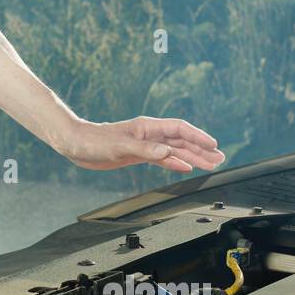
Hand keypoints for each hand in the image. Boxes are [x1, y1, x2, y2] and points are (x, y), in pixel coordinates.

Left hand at [57, 116, 225, 174]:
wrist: (74, 144)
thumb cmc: (93, 141)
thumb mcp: (119, 147)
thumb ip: (145, 150)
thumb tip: (168, 153)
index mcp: (146, 127)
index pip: (179, 129)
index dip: (198, 137)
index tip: (214, 146)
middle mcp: (148, 134)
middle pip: (181, 140)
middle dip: (201, 149)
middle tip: (220, 158)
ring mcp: (144, 144)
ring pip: (174, 150)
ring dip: (192, 156)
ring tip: (210, 163)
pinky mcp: (137, 154)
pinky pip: (162, 158)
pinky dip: (175, 163)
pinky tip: (186, 167)